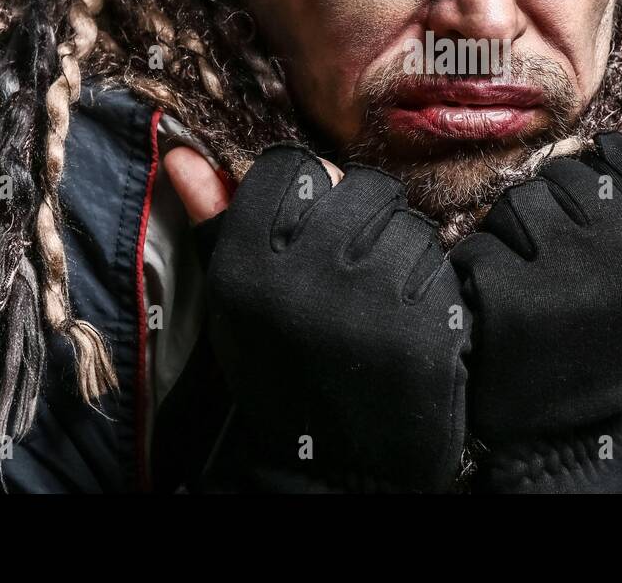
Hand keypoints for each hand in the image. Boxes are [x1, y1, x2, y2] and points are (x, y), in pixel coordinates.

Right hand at [171, 142, 469, 492]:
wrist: (335, 468)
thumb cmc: (282, 372)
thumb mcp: (236, 303)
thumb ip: (215, 221)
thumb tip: (181, 153)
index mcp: (246, 269)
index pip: (288, 166)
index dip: (305, 187)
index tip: (310, 221)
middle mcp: (305, 278)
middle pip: (357, 184)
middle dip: (362, 216)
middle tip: (355, 262)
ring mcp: (370, 301)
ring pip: (406, 220)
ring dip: (401, 250)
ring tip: (380, 298)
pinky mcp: (425, 324)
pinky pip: (440, 264)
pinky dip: (431, 287)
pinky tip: (409, 321)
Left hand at [450, 131, 621, 492]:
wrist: (572, 427)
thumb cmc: (614, 336)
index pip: (618, 161)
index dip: (589, 178)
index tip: (579, 201)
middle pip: (562, 176)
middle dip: (545, 206)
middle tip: (547, 251)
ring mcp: (571, 278)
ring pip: (516, 202)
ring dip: (509, 233)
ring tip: (524, 273)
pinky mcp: (512, 299)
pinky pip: (477, 245)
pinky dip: (477, 270)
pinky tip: (496, 300)